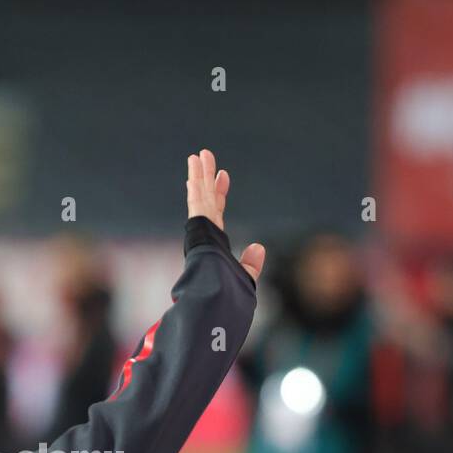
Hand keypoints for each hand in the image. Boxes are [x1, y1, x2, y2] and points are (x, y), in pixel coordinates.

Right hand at [186, 148, 264, 283]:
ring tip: (198, 155)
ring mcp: (200, 229)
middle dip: (207, 177)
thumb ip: (251, 264)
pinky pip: (197, 199)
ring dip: (199, 174)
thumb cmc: (227, 294)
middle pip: (206, 198)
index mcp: (214, 243)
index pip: (217, 212)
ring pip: (200, 194)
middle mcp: (205, 233)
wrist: (215, 298)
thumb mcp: (244, 278)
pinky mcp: (197, 226)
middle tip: (205, 156)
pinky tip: (193, 166)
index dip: (220, 193)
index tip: (224, 175)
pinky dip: (195, 182)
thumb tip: (259, 247)